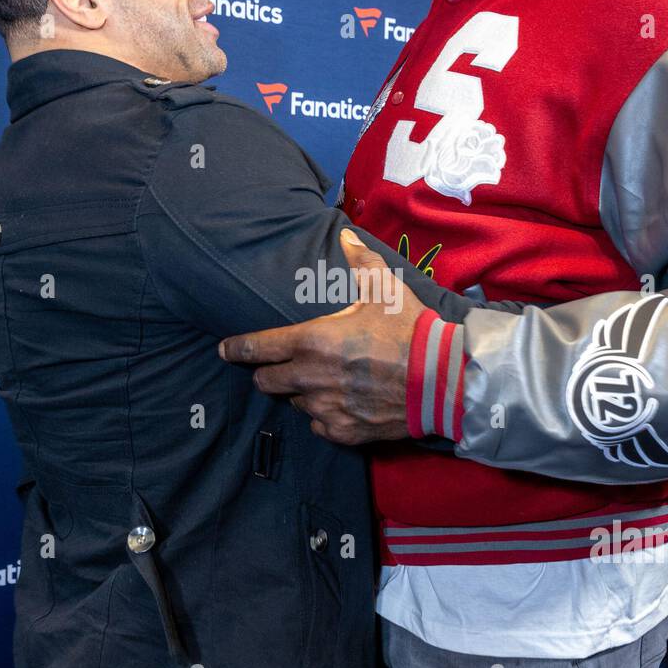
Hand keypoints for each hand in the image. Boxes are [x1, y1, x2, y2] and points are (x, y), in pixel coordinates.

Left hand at [218, 228, 424, 442]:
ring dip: (302, 393)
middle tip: (283, 365)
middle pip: (266, 382)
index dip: (235, 348)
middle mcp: (310, 378)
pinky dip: (325, 416)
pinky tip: (342, 403)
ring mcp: (325, 408)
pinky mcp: (343, 431)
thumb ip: (360, 262)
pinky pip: (319, 425)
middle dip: (268, 373)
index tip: (225, 350)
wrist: (443, 380)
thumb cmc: (409, 330)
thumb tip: (346, 236)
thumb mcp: (384, 290)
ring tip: (326, 382)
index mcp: (311, 341)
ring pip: (295, 403)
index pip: (256, 348)